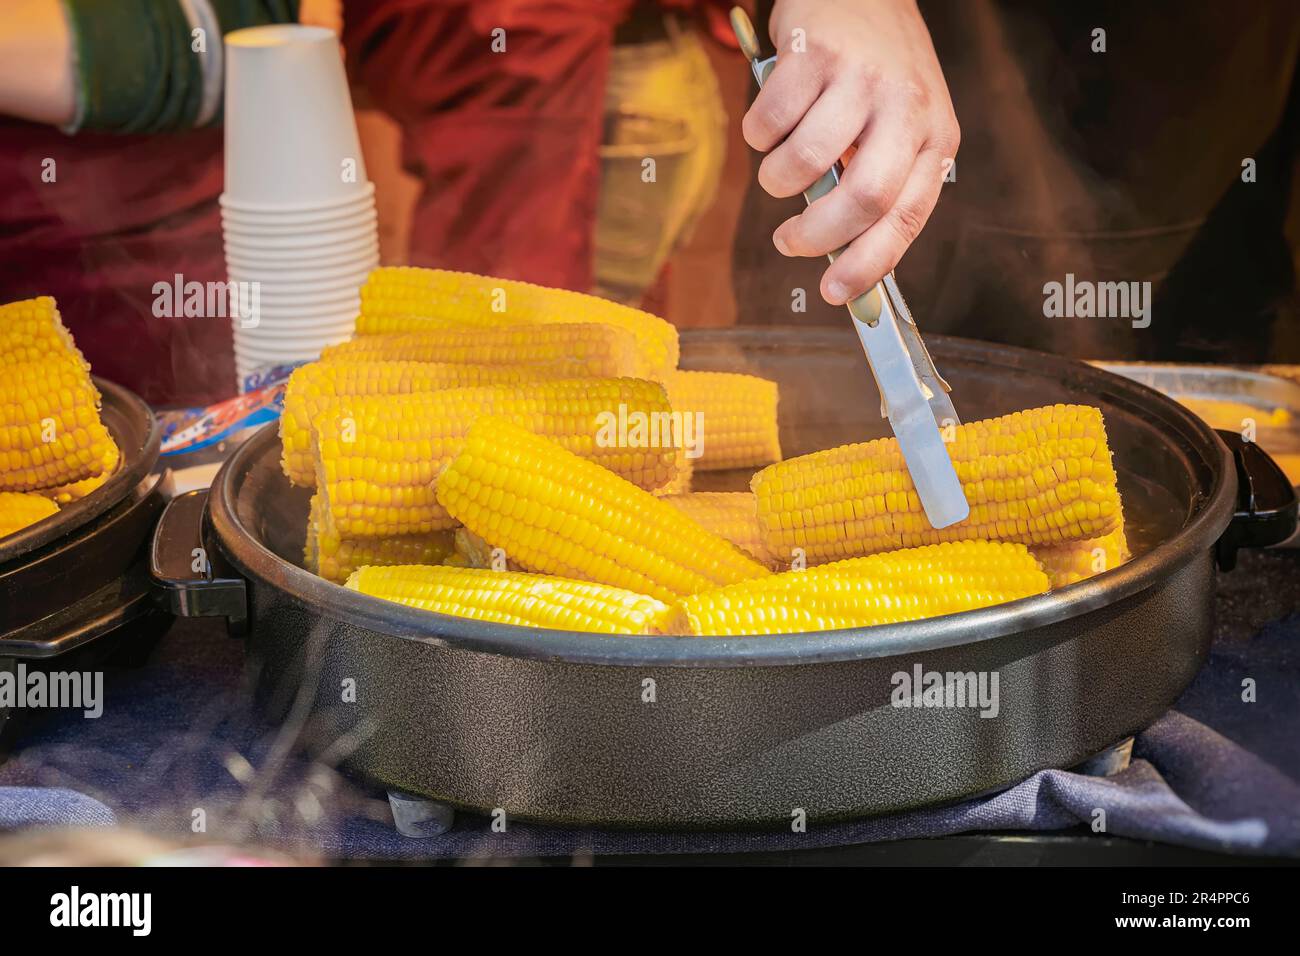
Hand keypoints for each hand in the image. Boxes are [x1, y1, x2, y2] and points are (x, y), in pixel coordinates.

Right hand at [743, 0, 958, 304]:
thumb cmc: (875, 71)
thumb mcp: (898, 127)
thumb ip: (878, 183)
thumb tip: (840, 254)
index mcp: (933, 137)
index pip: (905, 217)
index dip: (867, 264)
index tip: (835, 292)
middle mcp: (906, 107)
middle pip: (862, 199)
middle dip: (815, 235)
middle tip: (788, 241)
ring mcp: (860, 78)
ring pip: (805, 163)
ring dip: (777, 181)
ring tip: (778, 169)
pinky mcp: (814, 54)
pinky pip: (769, 123)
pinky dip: (758, 136)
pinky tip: (769, 124)